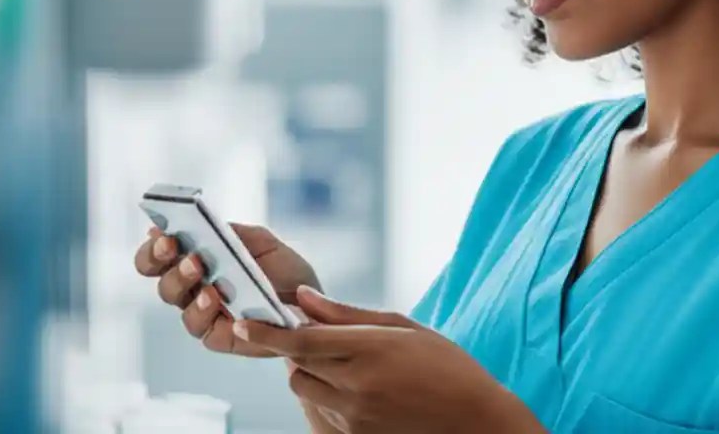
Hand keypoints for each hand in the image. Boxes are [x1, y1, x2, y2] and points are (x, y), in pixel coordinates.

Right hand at [132, 223, 320, 353]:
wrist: (314, 304)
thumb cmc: (286, 272)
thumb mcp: (263, 242)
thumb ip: (233, 231)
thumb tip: (198, 221)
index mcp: (197, 263)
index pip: (159, 257)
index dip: (153, 246)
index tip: (160, 231)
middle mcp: (194, 290)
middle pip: (162, 278)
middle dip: (161, 259)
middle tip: (173, 244)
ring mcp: (205, 315)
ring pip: (177, 301)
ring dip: (181, 279)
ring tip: (198, 265)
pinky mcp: (220, 337)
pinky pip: (202, 328)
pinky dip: (204, 310)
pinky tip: (215, 296)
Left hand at [229, 287, 546, 433]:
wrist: (474, 422)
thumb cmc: (447, 367)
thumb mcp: (403, 328)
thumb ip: (349, 315)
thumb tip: (304, 297)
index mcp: (370, 350)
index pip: (302, 339)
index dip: (267, 331)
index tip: (243, 322)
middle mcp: (356, 385)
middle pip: (296, 364)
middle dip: (294, 347)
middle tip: (311, 335)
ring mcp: (354, 417)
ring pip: (303, 390)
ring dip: (307, 373)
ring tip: (339, 364)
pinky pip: (319, 414)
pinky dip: (323, 398)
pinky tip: (351, 389)